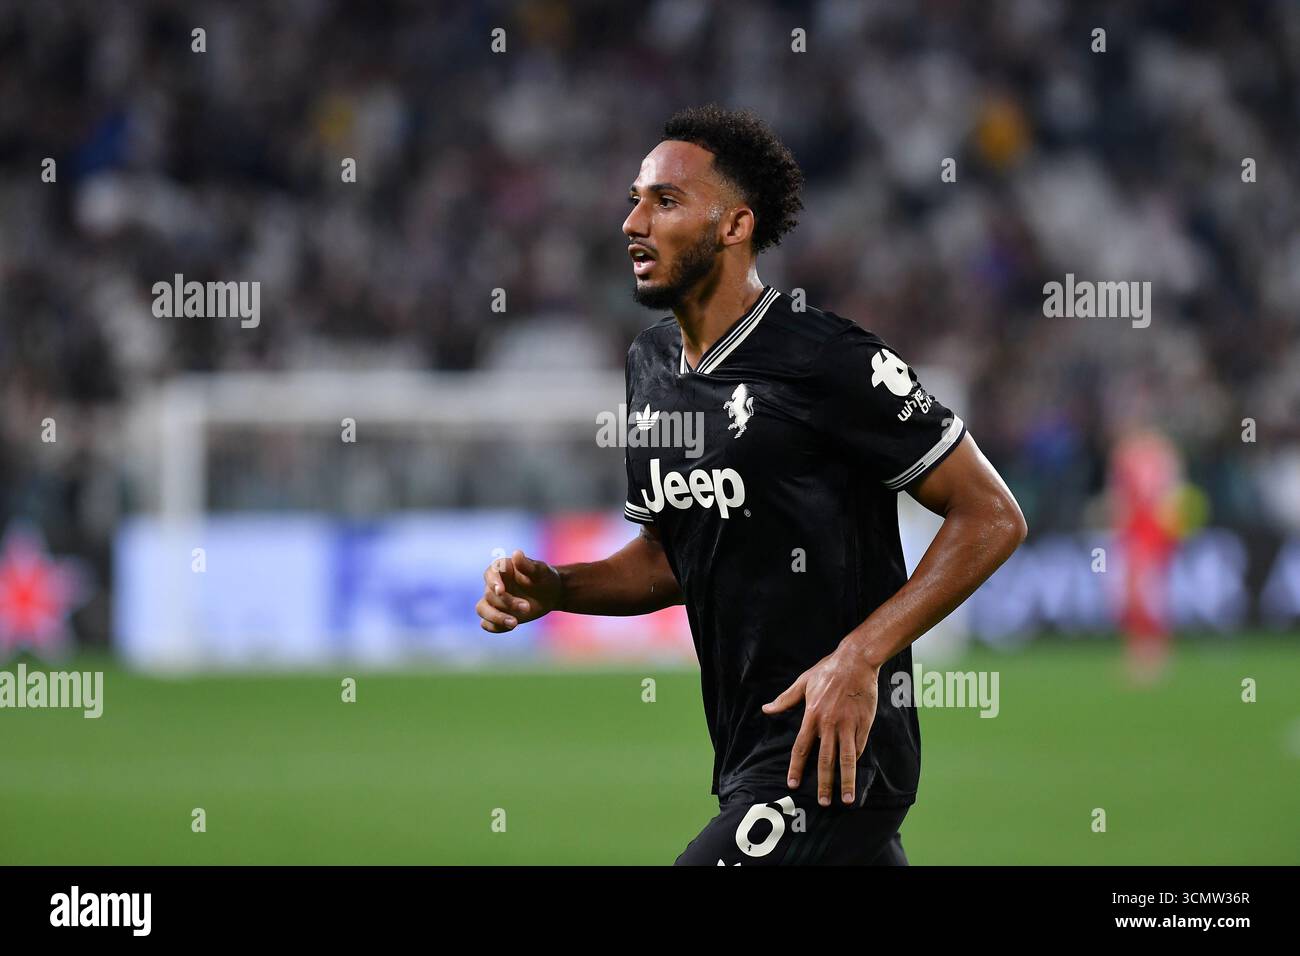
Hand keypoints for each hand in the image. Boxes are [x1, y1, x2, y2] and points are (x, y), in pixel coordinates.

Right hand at [477, 549, 562, 632]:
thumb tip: (516, 554)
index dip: (493, 582)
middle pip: (490, 595)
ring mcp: (494, 601)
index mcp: (502, 569)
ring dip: (496, 617)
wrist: (550, 594)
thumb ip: (528, 565)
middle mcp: (494, 584)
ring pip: (482, 609)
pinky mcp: (496, 615)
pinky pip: (486, 623)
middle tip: (527, 607)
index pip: (490, 574)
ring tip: (514, 623)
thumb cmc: (545, 578)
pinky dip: (495, 626)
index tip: (501, 591)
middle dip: (507, 603)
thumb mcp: (541, 571)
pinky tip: (511, 626)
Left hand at [762, 646, 879, 805]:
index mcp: (811, 715)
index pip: (801, 748)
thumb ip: (786, 699)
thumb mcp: (803, 682)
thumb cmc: (827, 670)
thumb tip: (766, 709)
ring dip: (845, 781)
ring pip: (846, 760)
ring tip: (846, 799)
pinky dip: (855, 761)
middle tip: (822, 802)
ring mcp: (848, 725)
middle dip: (823, 784)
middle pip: (824, 760)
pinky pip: (858, 747)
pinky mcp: (863, 724)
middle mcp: (829, 724)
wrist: (856, 661)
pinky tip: (853, 773)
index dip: (796, 767)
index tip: (792, 783)